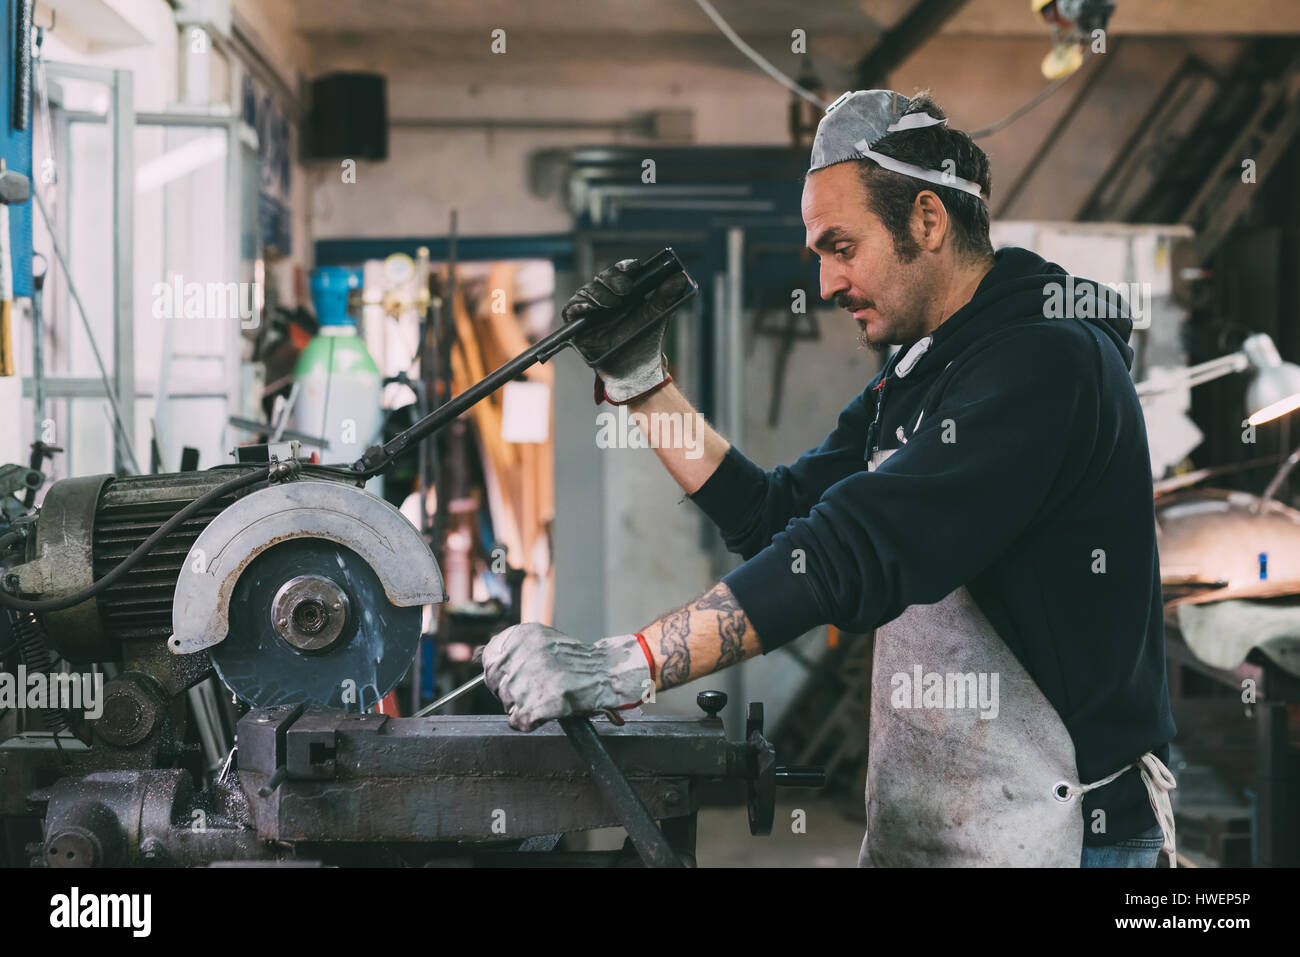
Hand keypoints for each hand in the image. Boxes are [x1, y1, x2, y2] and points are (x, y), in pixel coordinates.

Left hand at [481, 623, 653, 731]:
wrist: (606, 673)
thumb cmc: (575, 660)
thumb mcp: (540, 640)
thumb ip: (509, 648)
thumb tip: (475, 656)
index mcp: (518, 636)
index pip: (489, 659)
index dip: (503, 672)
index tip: (517, 674)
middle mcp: (518, 656)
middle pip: (495, 684)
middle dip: (513, 689)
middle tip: (538, 686)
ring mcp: (524, 682)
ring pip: (507, 703)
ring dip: (525, 704)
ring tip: (548, 694)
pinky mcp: (535, 706)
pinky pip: (517, 721)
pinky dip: (530, 720)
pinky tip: (546, 710)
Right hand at [561, 258, 688, 403]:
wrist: (633, 369)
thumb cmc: (644, 342)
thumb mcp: (656, 317)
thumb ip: (665, 297)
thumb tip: (679, 278)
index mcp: (625, 292)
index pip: (622, 271)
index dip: (626, 267)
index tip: (634, 269)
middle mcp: (607, 297)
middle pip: (603, 277)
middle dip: (613, 280)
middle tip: (625, 290)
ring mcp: (591, 309)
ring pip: (587, 290)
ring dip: (599, 294)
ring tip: (611, 304)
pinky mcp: (578, 323)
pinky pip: (572, 308)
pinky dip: (579, 306)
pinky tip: (589, 309)